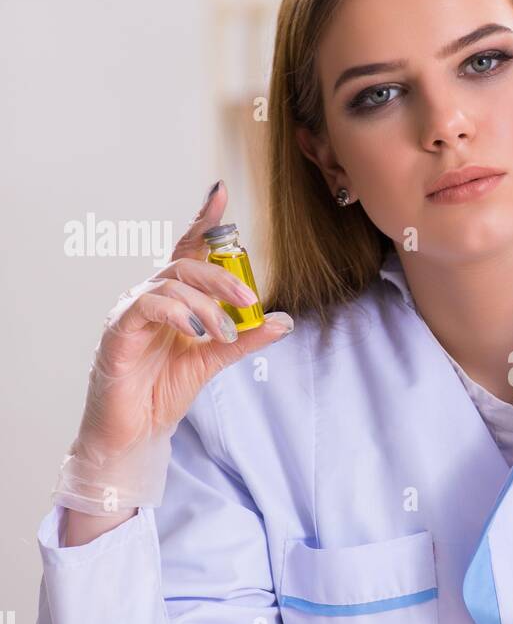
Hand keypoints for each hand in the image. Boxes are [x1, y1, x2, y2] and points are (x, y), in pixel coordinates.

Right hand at [54, 181, 293, 514]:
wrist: (137, 430)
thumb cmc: (166, 389)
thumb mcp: (216, 359)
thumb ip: (247, 337)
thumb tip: (283, 320)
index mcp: (174, 297)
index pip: (189, 250)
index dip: (204, 221)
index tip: (220, 192)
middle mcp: (151, 295)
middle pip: (185, 265)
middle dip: (221, 277)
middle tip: (248, 301)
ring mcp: (131, 310)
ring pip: (169, 284)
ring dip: (205, 304)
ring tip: (224, 333)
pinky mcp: (118, 330)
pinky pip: (145, 306)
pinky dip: (175, 314)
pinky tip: (196, 333)